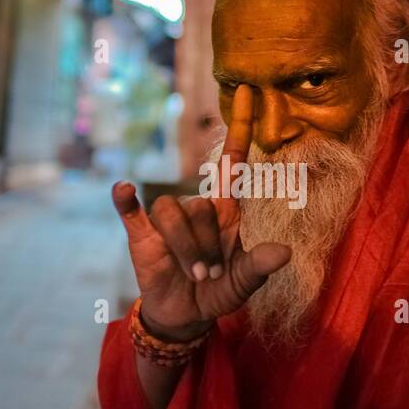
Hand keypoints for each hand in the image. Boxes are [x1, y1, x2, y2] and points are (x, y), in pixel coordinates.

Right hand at [112, 84, 290, 341]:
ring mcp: (166, 221)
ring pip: (171, 211)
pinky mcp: (141, 235)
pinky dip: (125, 200)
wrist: (185, 315)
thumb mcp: (243, 284)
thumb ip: (260, 267)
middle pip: (200, 205)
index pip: (233, 163)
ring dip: (183, 245)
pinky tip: (123, 189)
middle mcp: (197, 209)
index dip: (241, 129)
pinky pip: (131, 211)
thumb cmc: (218, 292)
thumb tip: (284, 252)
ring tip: (192, 273)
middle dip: (205, 244)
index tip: (251, 93)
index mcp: (226, 212)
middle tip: (210, 273)